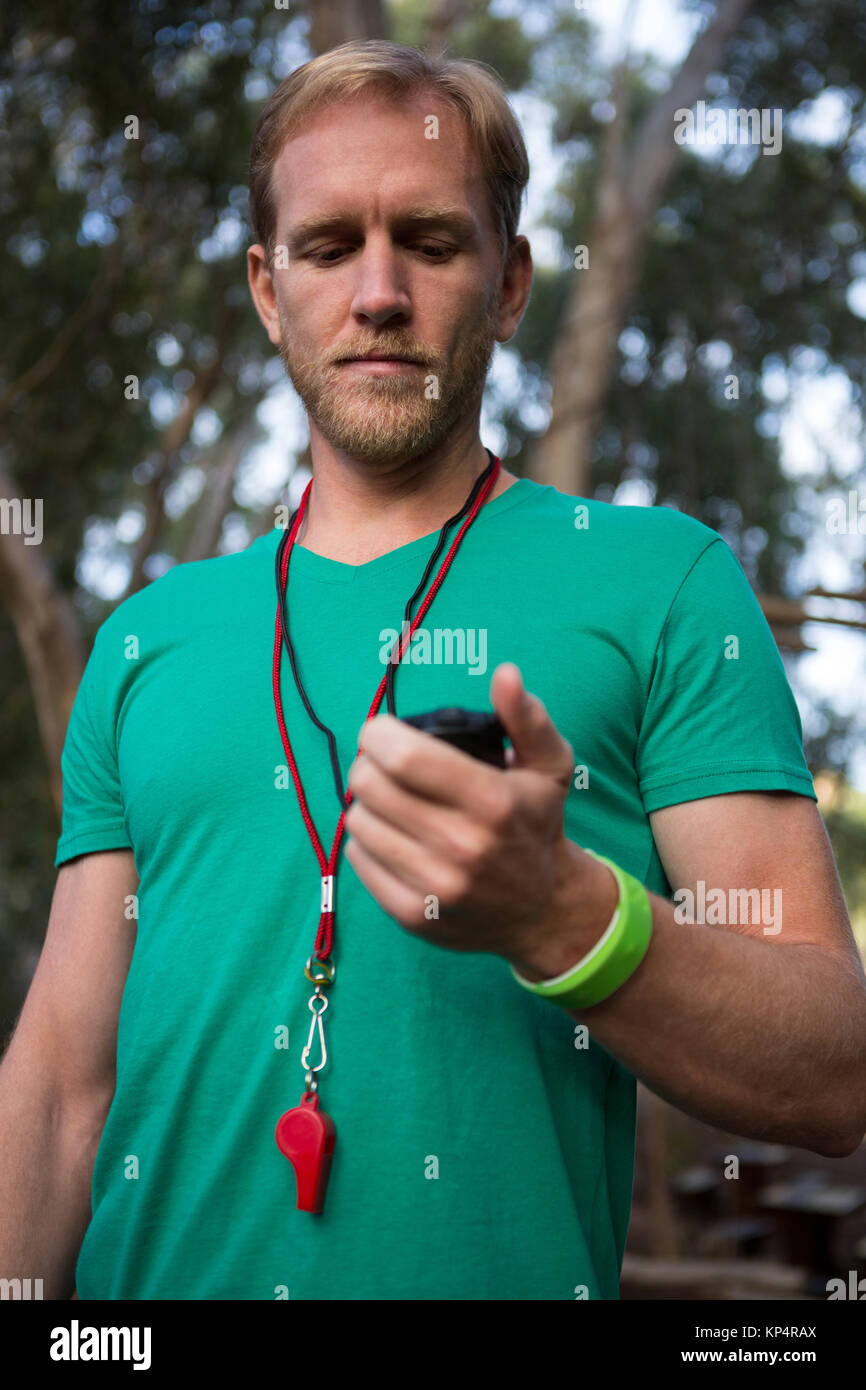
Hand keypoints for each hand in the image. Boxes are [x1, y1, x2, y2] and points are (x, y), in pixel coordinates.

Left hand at [343, 662, 615, 972]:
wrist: (543, 911)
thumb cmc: (538, 826)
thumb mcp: (549, 767)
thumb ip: (526, 717)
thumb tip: (505, 673)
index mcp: (492, 802)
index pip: (401, 756)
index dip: (379, 734)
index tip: (385, 732)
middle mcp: (461, 846)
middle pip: (369, 785)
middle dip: (369, 764)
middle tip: (388, 766)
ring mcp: (434, 885)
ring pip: (358, 820)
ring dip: (368, 804)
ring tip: (394, 802)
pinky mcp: (411, 914)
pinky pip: (357, 859)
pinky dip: (368, 842)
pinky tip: (396, 837)